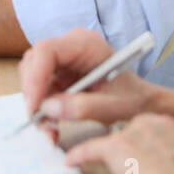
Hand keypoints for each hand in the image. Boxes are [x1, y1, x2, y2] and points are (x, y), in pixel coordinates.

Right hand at [18, 28, 158, 140]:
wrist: (140, 102)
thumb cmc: (132, 99)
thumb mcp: (113, 107)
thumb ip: (83, 107)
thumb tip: (48, 108)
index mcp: (86, 44)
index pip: (47, 51)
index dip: (35, 78)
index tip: (34, 107)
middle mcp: (70, 47)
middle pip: (34, 63)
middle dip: (33, 94)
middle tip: (41, 123)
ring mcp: (63, 59)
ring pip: (33, 77)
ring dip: (37, 105)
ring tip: (50, 129)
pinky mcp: (59, 74)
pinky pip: (39, 89)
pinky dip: (42, 109)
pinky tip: (53, 125)